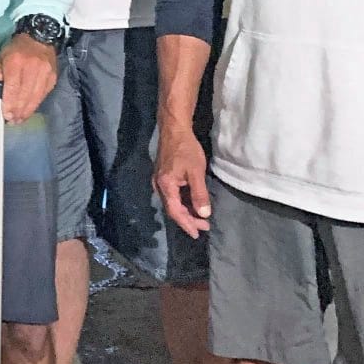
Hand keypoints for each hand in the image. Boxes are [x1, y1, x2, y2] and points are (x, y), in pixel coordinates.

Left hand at [0, 34, 56, 123]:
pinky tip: (29, 110)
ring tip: (20, 119)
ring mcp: (44, 73)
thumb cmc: (17, 48)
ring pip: (36, 98)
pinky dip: (36, 104)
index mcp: (15, 62)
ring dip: (27, 111)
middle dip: (18, 111)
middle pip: (25, 96)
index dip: (10, 104)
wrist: (40, 37)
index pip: (13, 88)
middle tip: (13, 121)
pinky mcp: (53, 78)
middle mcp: (32, 68)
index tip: (6, 114)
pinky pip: (43, 95)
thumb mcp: (2, 57)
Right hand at [155, 119, 211, 237]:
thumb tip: (203, 214)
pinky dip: (183, 202)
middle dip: (188, 219)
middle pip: (172, 209)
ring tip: (200, 217)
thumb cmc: (186, 149)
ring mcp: (159, 180)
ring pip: (172, 202)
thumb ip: (199, 194)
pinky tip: (192, 202)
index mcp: (165, 186)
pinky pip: (172, 195)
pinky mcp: (163, 175)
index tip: (198, 234)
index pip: (175, 212)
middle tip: (204, 226)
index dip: (187, 224)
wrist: (174, 129)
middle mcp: (159, 186)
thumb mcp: (196, 172)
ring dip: (186, 211)